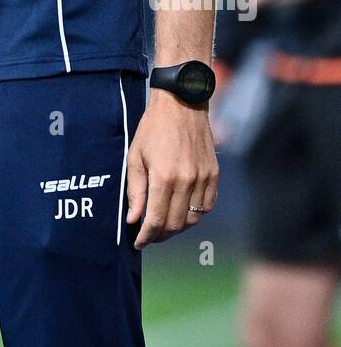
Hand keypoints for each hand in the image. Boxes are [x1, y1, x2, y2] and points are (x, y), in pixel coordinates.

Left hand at [126, 93, 218, 248]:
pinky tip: (183, 211)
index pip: (156, 220)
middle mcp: (187, 180)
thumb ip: (135, 190)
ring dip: (178, 227)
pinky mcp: (214, 175)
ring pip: (193, 219)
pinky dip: (195, 215)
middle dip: (160, 235)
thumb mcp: (135, 156)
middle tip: (149, 234)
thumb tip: (133, 220)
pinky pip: (207, 206)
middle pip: (176, 224)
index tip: (138, 242)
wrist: (181, 104)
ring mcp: (203, 178)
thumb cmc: (153, 128)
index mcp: (164, 176)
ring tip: (165, 225)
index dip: (146, 236)